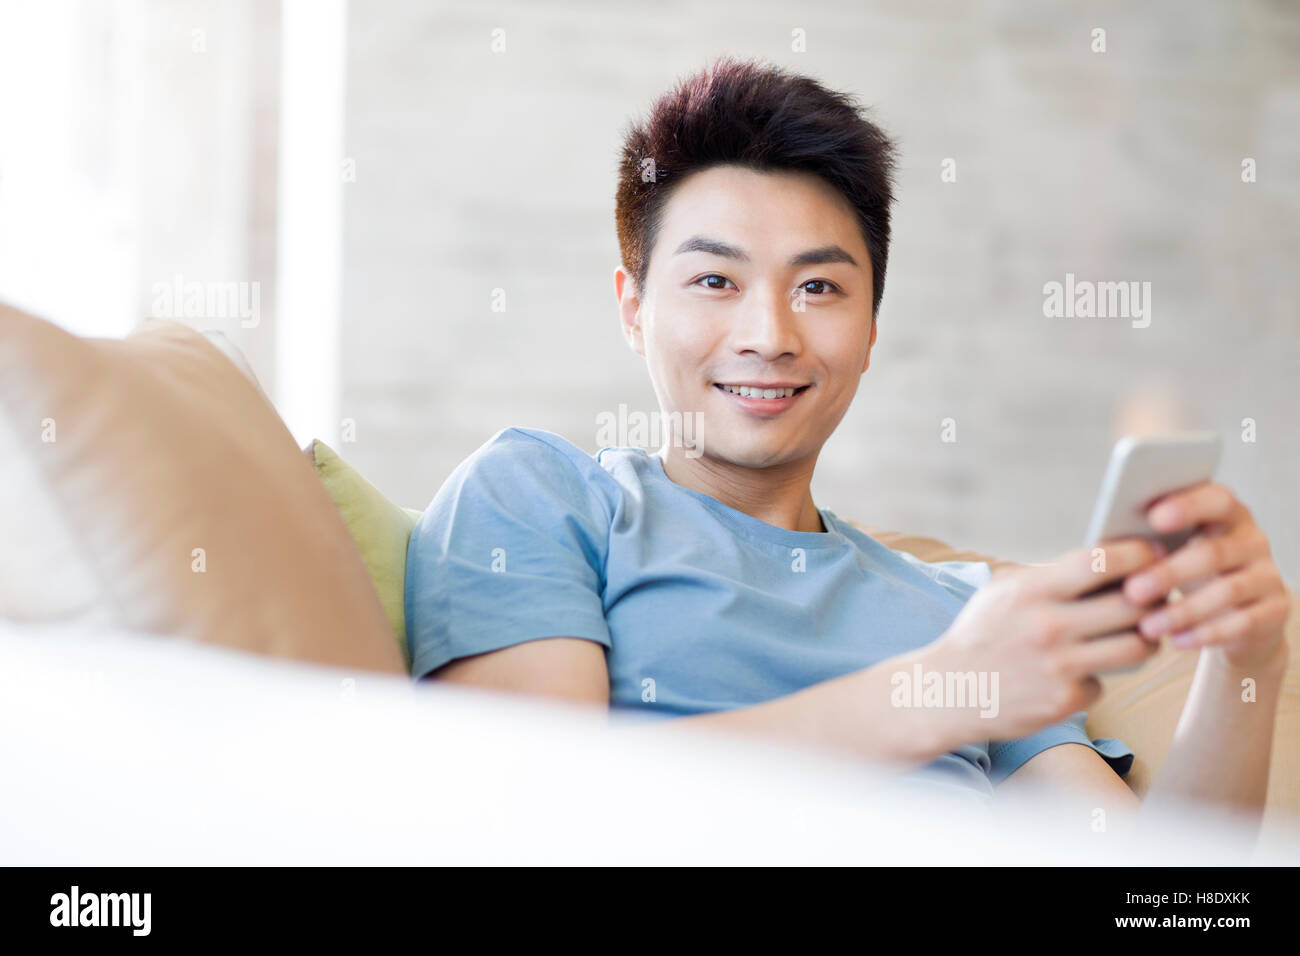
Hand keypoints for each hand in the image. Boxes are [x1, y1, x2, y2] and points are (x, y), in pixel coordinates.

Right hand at [928, 538, 1162, 740]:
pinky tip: (1076, 671)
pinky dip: (1096, 676)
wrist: (947, 691)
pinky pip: (1105, 681)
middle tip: (1158, 598)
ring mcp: (1058, 667)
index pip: (1101, 561)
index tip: (1153, 553)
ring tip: (1136, 633)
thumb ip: (1052, 576)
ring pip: (1137, 648)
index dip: (1139, 554)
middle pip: (1135, 606)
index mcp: (1030, 590)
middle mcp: (1047, 627)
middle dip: (1155, 599)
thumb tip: (1115, 561)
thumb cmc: (982, 634)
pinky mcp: (1064, 701)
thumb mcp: (1004, 592)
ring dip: (1144, 640)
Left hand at [1125, 482, 1290, 669]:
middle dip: (1169, 573)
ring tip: (1147, 627)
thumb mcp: (1171, 552)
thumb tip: (1106, 544)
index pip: (1215, 499)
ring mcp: (1269, 574)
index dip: (1187, 506)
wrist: (1233, 619)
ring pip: (1228, 590)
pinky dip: (1206, 633)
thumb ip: (1149, 541)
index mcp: (1227, 513)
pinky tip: (1175, 641)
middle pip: (1214, 552)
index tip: (1152, 517)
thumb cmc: (1186, 573)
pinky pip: (1243, 623)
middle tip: (1132, 591)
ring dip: (1183, 611)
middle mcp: (1253, 539)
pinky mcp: (1277, 610)